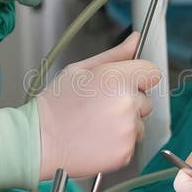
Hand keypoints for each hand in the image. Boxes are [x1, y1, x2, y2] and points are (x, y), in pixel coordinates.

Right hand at [36, 32, 160, 176]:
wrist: (39, 140)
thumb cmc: (56, 104)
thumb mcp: (80, 70)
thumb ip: (115, 55)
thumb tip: (135, 40)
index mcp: (117, 78)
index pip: (152, 72)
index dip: (140, 77)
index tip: (127, 83)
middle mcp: (126, 103)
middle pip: (147, 100)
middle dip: (130, 102)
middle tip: (101, 107)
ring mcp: (128, 130)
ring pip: (140, 123)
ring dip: (125, 124)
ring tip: (97, 124)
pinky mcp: (126, 151)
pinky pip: (132, 143)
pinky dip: (119, 142)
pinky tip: (98, 138)